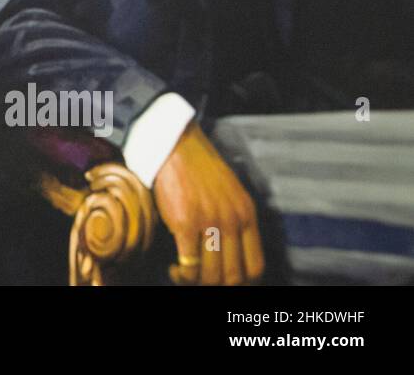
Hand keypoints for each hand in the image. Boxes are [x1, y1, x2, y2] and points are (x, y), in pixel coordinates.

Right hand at [153, 122, 264, 284]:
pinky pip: (189, 264)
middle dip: (217, 286)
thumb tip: (231, 253)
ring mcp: (209, 222)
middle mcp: (232, 221)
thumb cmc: (200, 169)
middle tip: (202, 282)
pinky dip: (182, 275)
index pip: (256, 266)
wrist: (176, 145)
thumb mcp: (231, 193)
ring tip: (186, 276)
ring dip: (197, 283)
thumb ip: (236, 220)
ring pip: (211, 275)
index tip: (226, 282)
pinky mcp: (184, 222)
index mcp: (247, 215)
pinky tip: (175, 269)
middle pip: (233, 277)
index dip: (243, 283)